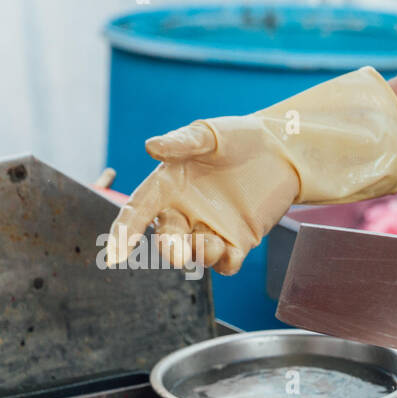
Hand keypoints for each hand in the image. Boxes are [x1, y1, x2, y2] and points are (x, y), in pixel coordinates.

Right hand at [104, 118, 298, 274]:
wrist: (281, 151)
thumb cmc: (238, 138)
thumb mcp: (208, 135)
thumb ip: (181, 143)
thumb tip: (151, 147)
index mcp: (168, 186)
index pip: (137, 211)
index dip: (124, 232)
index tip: (115, 253)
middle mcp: (185, 211)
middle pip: (168, 240)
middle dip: (170, 250)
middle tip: (178, 255)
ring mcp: (212, 228)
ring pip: (197, 255)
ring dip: (200, 255)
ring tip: (212, 243)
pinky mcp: (240, 240)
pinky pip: (227, 262)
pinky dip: (225, 262)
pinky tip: (230, 251)